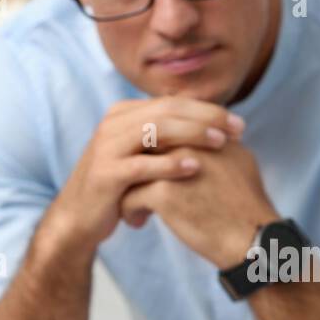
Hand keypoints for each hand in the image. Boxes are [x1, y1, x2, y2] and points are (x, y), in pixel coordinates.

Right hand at [39, 96, 244, 254]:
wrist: (80, 217)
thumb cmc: (121, 187)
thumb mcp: (143, 156)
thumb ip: (168, 139)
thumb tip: (211, 125)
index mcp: (124, 114)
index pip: (173, 102)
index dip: (209, 110)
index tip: (239, 125)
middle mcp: (114, 123)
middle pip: (168, 110)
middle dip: (207, 118)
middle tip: (238, 130)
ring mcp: (107, 146)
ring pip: (156, 130)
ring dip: (193, 134)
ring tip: (221, 143)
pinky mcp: (105, 173)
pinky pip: (143, 165)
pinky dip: (170, 164)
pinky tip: (195, 167)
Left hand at [118, 138, 279, 268]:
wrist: (252, 240)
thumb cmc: (247, 208)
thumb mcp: (240, 162)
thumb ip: (219, 145)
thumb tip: (207, 137)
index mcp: (207, 134)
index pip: (167, 129)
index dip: (155, 150)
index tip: (153, 169)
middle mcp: (189, 144)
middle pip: (145, 146)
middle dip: (137, 164)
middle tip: (135, 183)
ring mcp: (174, 166)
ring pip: (133, 169)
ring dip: (129, 186)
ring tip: (134, 204)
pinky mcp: (163, 193)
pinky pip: (130, 196)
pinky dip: (129, 210)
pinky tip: (138, 222)